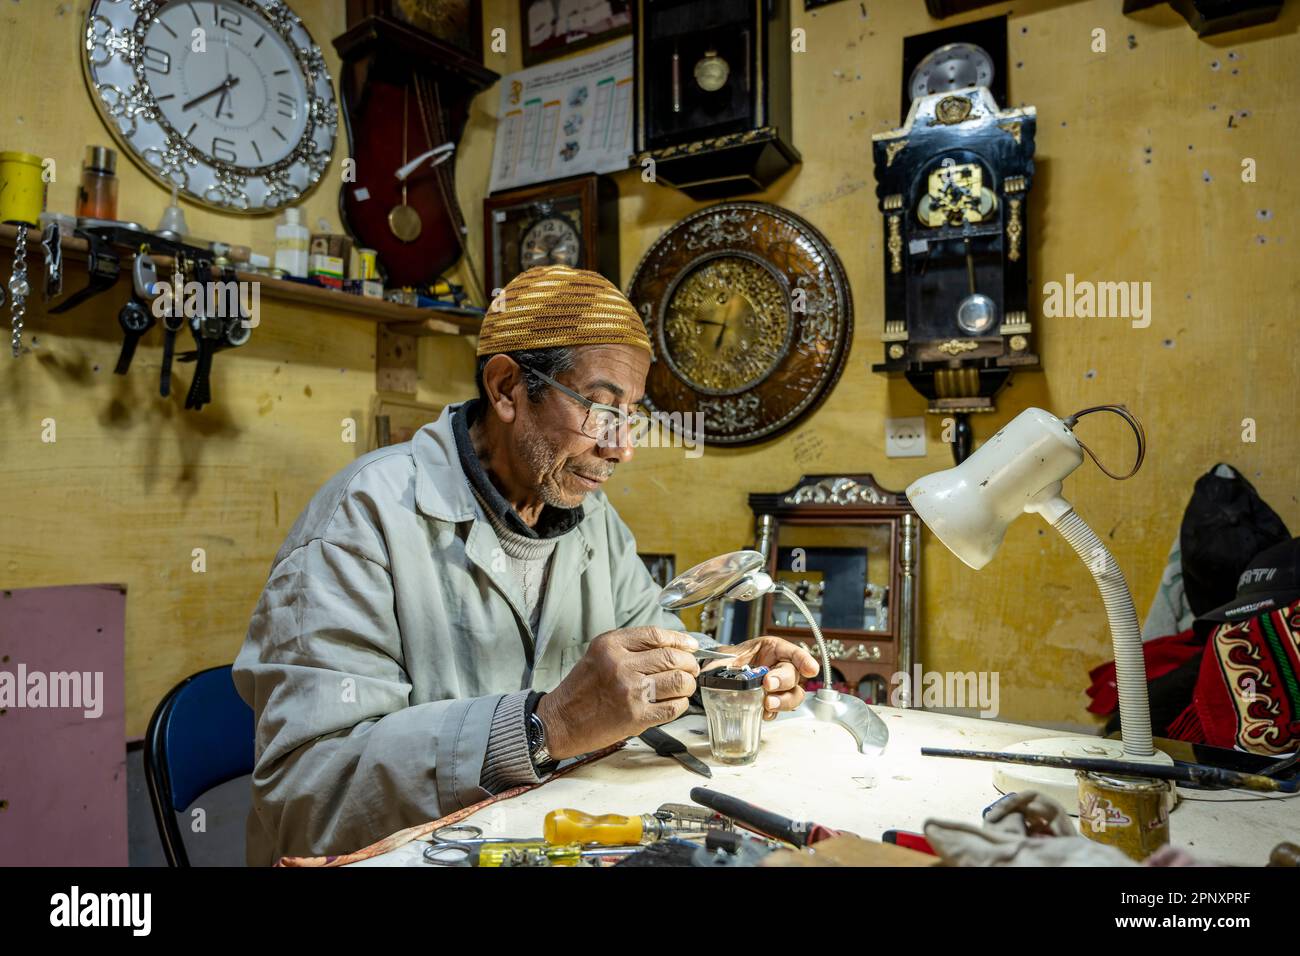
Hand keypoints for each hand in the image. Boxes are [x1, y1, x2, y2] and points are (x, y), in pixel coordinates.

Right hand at [537, 626, 699, 759]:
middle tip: (692, 668)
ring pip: (678, 681)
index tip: (690, 645)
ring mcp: (630, 691)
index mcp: (610, 645)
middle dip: (689, 663)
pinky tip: (675, 702)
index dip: (680, 639)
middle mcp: (620, 665)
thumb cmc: (582, 688)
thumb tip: (672, 646)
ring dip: (688, 684)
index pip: (656, 634)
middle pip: (672, 657)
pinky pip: (673, 707)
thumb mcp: (599, 654)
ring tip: (684, 686)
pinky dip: (681, 704)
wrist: (561, 721)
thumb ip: (631, 647)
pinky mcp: (636, 716)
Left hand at [704, 636, 818, 720]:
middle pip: (793, 675)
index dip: (804, 660)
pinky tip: (764, 713)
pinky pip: (780, 710)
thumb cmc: (730, 660)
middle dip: (783, 681)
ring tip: (768, 704)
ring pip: (793, 695)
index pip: (793, 652)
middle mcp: (780, 667)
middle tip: (768, 684)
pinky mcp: (773, 702)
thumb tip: (708, 669)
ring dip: (783, 701)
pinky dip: (773, 713)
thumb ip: (721, 660)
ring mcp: (779, 687)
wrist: (723, 675)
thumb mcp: (726, 654)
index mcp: (773, 650)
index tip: (810, 669)